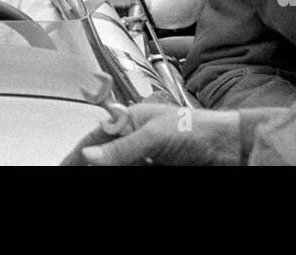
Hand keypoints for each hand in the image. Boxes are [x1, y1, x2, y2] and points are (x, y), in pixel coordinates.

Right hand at [61, 103, 246, 165]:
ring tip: (92, 174)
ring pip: (119, 168)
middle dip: (91, 165)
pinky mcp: (161, 171)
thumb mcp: (154, 136)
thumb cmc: (200, 129)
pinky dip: (123, 174)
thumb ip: (121, 148)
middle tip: (73, 172)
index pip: (97, 138)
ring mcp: (150, 158)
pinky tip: (118, 176)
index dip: (78, 153)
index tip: (63, 165)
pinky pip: (136, 174)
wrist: (231, 149)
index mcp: (133, 119)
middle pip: (106, 158)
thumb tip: (90, 155)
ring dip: (106, 171)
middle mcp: (139, 139)